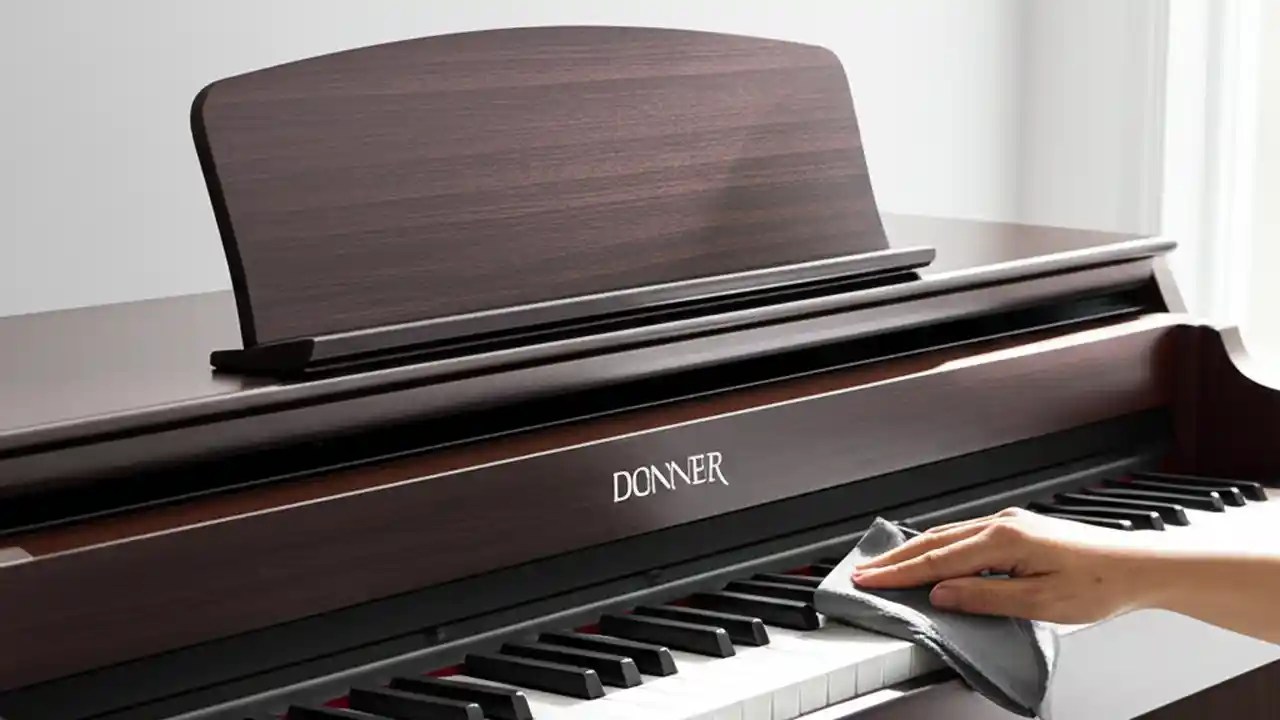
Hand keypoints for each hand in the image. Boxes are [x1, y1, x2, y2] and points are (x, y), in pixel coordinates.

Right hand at [850, 508, 1157, 623]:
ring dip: (914, 551)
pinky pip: (965, 535)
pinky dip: (938, 546)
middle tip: (864, 572)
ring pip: (948, 535)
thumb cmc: (1100, 585)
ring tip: (886, 564)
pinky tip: (930, 555)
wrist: (1140, 566)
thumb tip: (942, 594)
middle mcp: (1002, 523)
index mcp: (1004, 540)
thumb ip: (985, 597)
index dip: (900, 573)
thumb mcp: (1040, 603)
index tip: (870, 580)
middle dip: (896, 559)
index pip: (937, 560)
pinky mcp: (1018, 529)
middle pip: (934, 541)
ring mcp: (1010, 523)